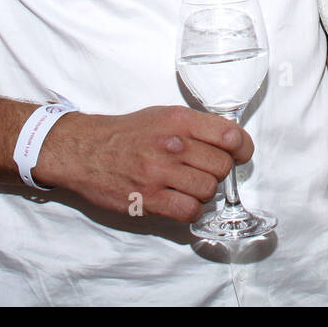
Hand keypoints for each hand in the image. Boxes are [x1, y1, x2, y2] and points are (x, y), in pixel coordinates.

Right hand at [36, 106, 253, 223]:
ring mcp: (160, 172)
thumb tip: (230, 140)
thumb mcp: (163, 115)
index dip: (242, 149)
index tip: (240, 155)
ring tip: (188, 187)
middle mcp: (173, 144)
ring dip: (203, 192)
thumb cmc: (126, 134)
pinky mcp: (149, 198)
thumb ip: (195, 126)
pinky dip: (190, 210)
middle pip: (221, 166)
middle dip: (217, 172)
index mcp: (179, 120)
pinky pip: (189, 211)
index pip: (230, 136)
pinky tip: (180, 202)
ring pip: (208, 190)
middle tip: (202, 171)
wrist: (86, 150)